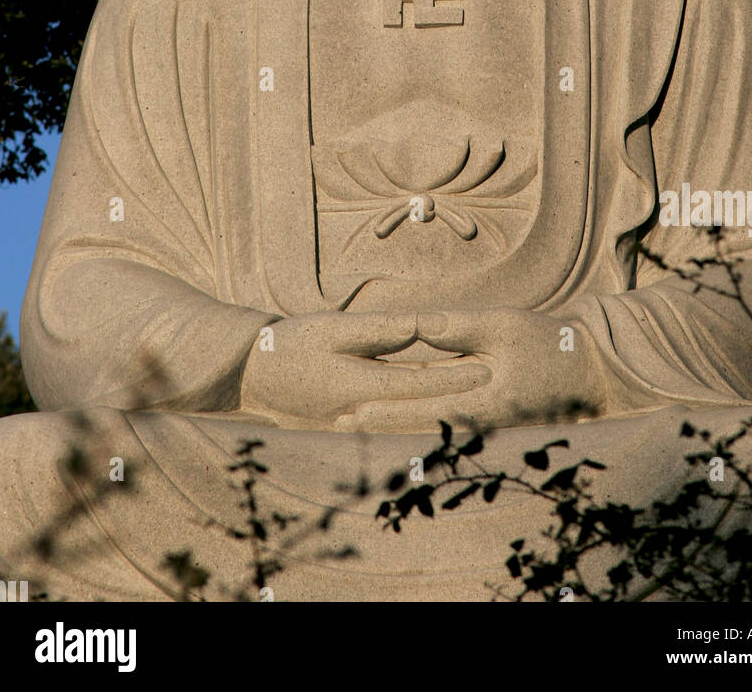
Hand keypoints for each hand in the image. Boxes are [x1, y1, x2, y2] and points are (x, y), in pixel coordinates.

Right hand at [240, 311, 490, 428]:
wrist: (252, 376)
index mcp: (356, 386)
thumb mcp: (331, 327)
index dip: (455, 377)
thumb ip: (376, 330)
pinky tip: (438, 408)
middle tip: (499, 386)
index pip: (418, 383)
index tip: (488, 369)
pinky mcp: (349, 427)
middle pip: (420, 408)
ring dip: (442, 409)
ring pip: (409, 420)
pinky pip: (393, 422)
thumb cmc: (291, 343)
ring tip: (479, 397)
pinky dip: (419, 414)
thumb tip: (418, 326)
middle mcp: (359, 413)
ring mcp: (353, 425)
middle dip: (459, 398)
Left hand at [337, 309, 605, 432]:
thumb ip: (460, 329)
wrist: (589, 372)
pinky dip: (416, 425)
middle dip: (378, 429)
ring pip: (429, 433)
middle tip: (336, 426)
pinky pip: (446, 428)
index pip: (423, 412)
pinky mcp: (489, 425)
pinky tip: (394, 422)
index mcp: (483, 404)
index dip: (385, 414)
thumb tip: (418, 327)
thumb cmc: (549, 344)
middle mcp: (480, 426)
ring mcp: (485, 430)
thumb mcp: (505, 326)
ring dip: (392, 430)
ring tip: (353, 427)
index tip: (351, 414)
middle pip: (418, 431)